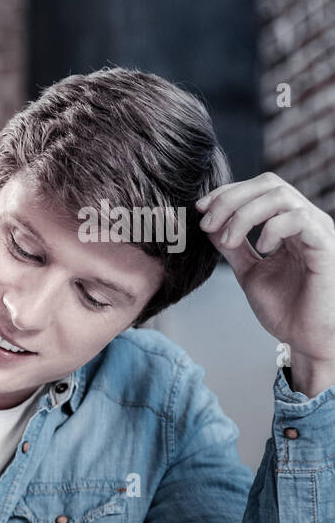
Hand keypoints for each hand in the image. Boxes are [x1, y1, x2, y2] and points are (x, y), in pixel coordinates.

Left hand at [197, 173, 334, 393]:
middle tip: (207, 224)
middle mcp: (305, 221)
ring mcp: (317, 231)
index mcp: (287, 224)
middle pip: (268, 183)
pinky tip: (262, 249)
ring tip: (229, 240)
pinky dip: (272, 228)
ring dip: (244, 214)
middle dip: (230, 199)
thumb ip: (233, 247)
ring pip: (281, 196)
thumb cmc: (284, 308)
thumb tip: (209, 224)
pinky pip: (299, 219)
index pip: (258, 189)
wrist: (306, 339)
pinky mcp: (325, 246)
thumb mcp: (249, 272)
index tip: (200, 210)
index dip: (227, 193)